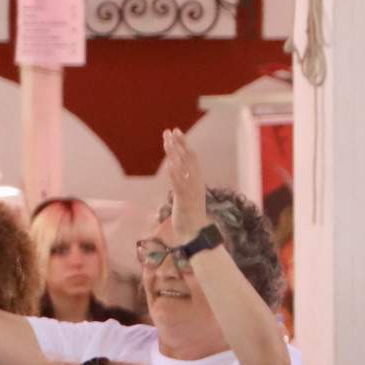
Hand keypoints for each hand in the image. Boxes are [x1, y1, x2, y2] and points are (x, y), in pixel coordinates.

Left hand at [161, 128, 209, 245]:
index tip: (176, 131)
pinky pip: (179, 184)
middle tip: (170, 130)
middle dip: (178, 144)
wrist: (195, 233)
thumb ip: (183, 182)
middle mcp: (196, 183)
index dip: (184, 143)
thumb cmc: (190, 216)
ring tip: (167, 141)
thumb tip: (176, 169)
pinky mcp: (184, 201)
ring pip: (183, 168)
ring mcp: (191, 192)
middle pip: (187, 159)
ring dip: (174, 154)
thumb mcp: (187, 195)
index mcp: (197, 181)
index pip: (191, 157)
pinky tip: (169, 163)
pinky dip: (174, 173)